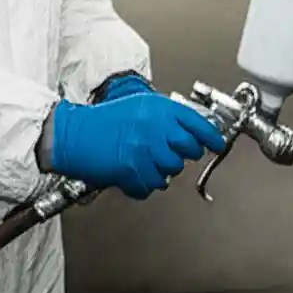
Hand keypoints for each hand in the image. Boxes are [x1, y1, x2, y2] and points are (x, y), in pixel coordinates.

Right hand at [48, 87, 226, 199]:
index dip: (211, 136)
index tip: (217, 143)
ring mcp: (145, 151)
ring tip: (144, 160)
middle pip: (189, 149)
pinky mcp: (133, 171)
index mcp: (159, 109)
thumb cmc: (103, 120)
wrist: (75, 135)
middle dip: (185, 154)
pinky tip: (133, 172)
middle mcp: (155, 128)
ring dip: (161, 170)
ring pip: (171, 171)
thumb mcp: (139, 105)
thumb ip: (165, 115)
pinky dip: (144, 184)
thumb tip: (189, 128)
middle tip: (174, 153)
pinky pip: (152, 186)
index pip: (198, 123)